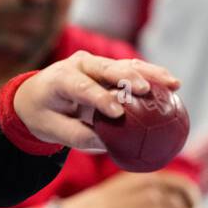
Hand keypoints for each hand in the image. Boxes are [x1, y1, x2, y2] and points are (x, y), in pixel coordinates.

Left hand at [13, 52, 180, 151]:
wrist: (35, 96)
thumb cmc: (44, 115)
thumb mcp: (52, 130)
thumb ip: (78, 137)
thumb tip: (110, 145)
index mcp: (60, 78)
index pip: (82, 87)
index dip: (100, 98)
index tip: (117, 112)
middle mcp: (79, 65)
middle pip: (107, 68)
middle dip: (128, 78)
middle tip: (146, 91)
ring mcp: (96, 63)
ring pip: (125, 65)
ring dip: (149, 73)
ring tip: (173, 84)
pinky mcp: (109, 68)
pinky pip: (132, 69)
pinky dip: (151, 75)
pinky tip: (172, 85)